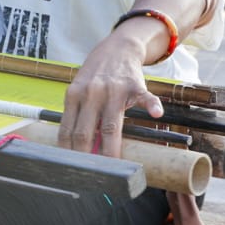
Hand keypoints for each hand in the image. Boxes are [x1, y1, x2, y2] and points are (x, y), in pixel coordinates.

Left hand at [56, 31, 163, 158]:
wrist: (117, 48)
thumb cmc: (95, 76)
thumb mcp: (79, 91)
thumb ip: (77, 116)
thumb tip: (76, 150)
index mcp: (74, 96)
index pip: (68, 130)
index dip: (68, 152)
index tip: (70, 170)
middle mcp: (91, 93)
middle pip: (86, 131)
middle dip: (87, 157)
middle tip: (91, 176)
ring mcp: (113, 89)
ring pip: (111, 124)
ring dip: (111, 148)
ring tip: (114, 167)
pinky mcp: (135, 85)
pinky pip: (144, 97)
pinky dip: (151, 105)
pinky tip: (156, 114)